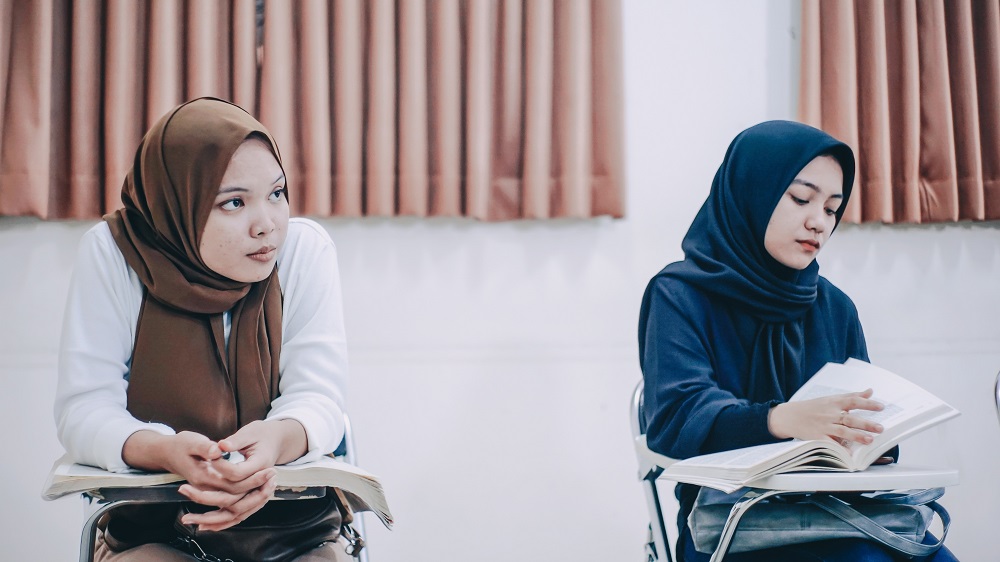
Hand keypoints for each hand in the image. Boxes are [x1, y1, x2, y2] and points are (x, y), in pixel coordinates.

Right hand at [122, 429, 277, 531]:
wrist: (165, 453)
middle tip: (274, 475)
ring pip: (232, 504)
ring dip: (252, 496)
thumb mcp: (190, 440)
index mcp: (202, 476)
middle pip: (235, 496)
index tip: (268, 468)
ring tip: (270, 484)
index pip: (232, 482)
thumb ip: (203, 446)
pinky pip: (227, 503)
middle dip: (257, 487)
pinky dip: (243, 500)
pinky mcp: (210, 489)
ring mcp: (207, 490)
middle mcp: (205, 486)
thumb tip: (217, 449)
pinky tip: (256, 492)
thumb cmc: (179, 444)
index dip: (252, 478)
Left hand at [179, 419, 306, 531]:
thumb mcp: (251, 432)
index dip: (219, 468)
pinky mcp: (252, 499)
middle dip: (205, 497)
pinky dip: (220, 523)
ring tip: (188, 519)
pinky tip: (204, 526)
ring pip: (233, 513)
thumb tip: (220, 446)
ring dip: (210, 519)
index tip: (204, 461)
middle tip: (183, 489)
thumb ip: (235, 441)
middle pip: (232, 499)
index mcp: (261, 464)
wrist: (276, 440)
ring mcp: (258, 494)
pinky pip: (236, 516)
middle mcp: (261, 484)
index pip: (236, 473)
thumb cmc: (262, 434)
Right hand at [767, 389, 884, 445]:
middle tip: (880, 428)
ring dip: (856, 435)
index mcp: (833, 402)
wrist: (789, 416)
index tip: (881, 406)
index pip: (853, 401)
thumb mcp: (830, 398)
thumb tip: (870, 391)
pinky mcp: (817, 437)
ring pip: (842, 431)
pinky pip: (830, 443)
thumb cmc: (812, 407)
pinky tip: (849, 454)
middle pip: (849, 418)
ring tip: (870, 440)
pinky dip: (840, 449)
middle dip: (866, 423)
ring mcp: (823, 426)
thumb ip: (851, 396)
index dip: (867, 403)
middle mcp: (829, 414)